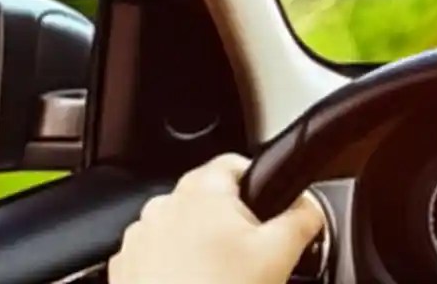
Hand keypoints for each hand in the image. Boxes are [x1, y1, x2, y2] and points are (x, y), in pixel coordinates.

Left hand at [109, 153, 324, 283]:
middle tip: (251, 259)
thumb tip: (310, 207)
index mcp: (201, 190)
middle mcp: (162, 206)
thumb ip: (303, 217)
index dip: (261, 186)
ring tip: (221, 280)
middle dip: (232, 224)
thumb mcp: (281, 253)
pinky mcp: (126, 271)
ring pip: (183, 230)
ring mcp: (138, 240)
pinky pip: (158, 258)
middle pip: (210, 201)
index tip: (270, 213)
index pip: (237, 164)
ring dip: (201, 247)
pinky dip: (176, 269)